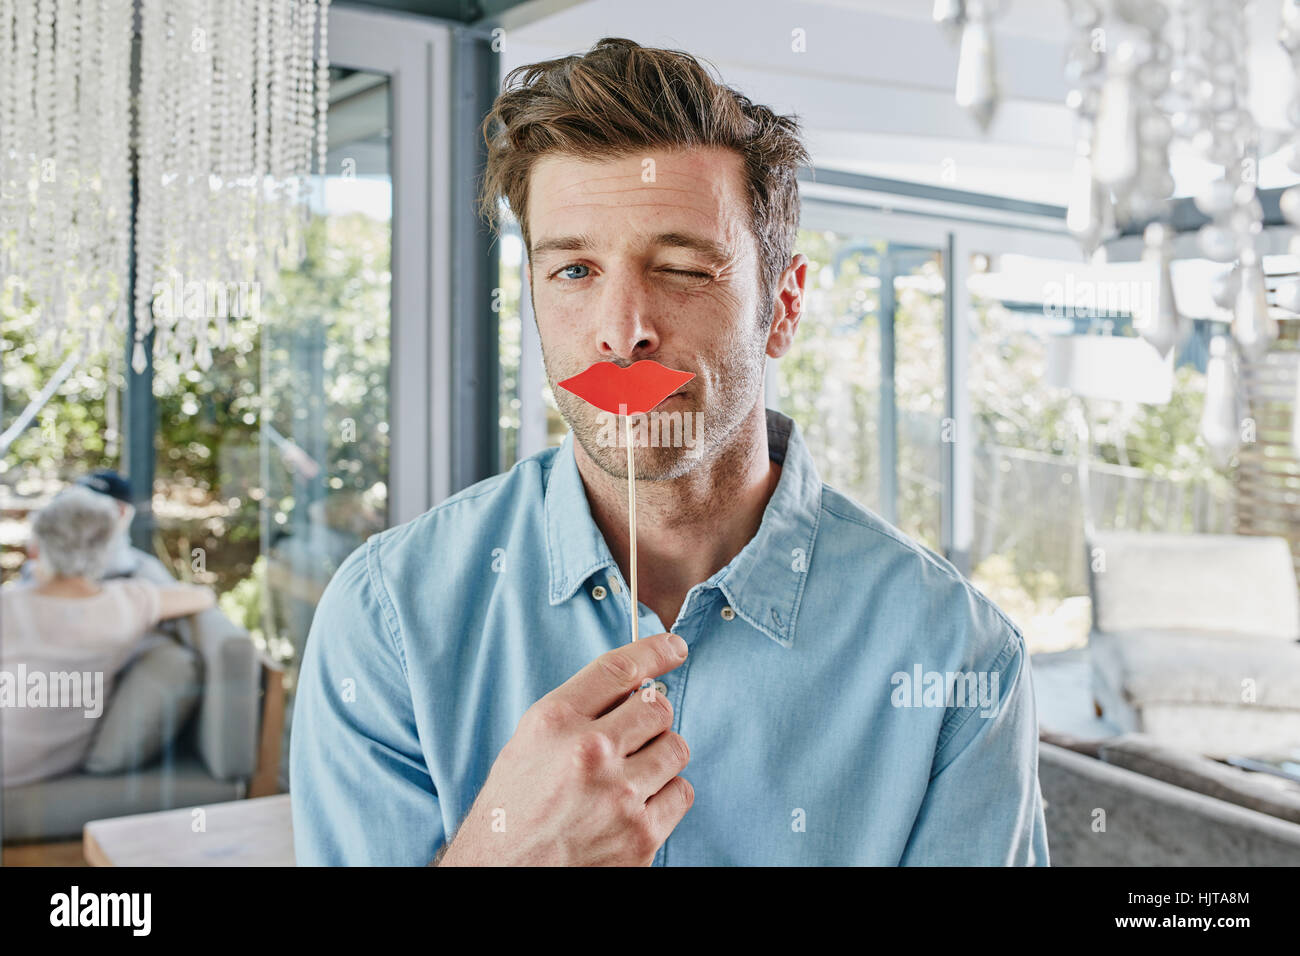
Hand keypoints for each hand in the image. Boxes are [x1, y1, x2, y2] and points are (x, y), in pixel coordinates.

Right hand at [438, 631, 693, 865]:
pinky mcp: (641, 834)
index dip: (654, 652)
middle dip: (651, 717)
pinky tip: (638, 806)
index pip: (619, 669)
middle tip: (635, 736)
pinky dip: (666, 796)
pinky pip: (681, 792)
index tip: (674, 648)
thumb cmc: (511, 812)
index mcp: (554, 721)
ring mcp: (619, 795)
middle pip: (657, 707)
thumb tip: (634, 689)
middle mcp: (588, 752)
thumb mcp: (528, 746)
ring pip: (675, 747)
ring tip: (631, 775)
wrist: (502, 875)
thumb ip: (577, 713)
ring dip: (660, 757)